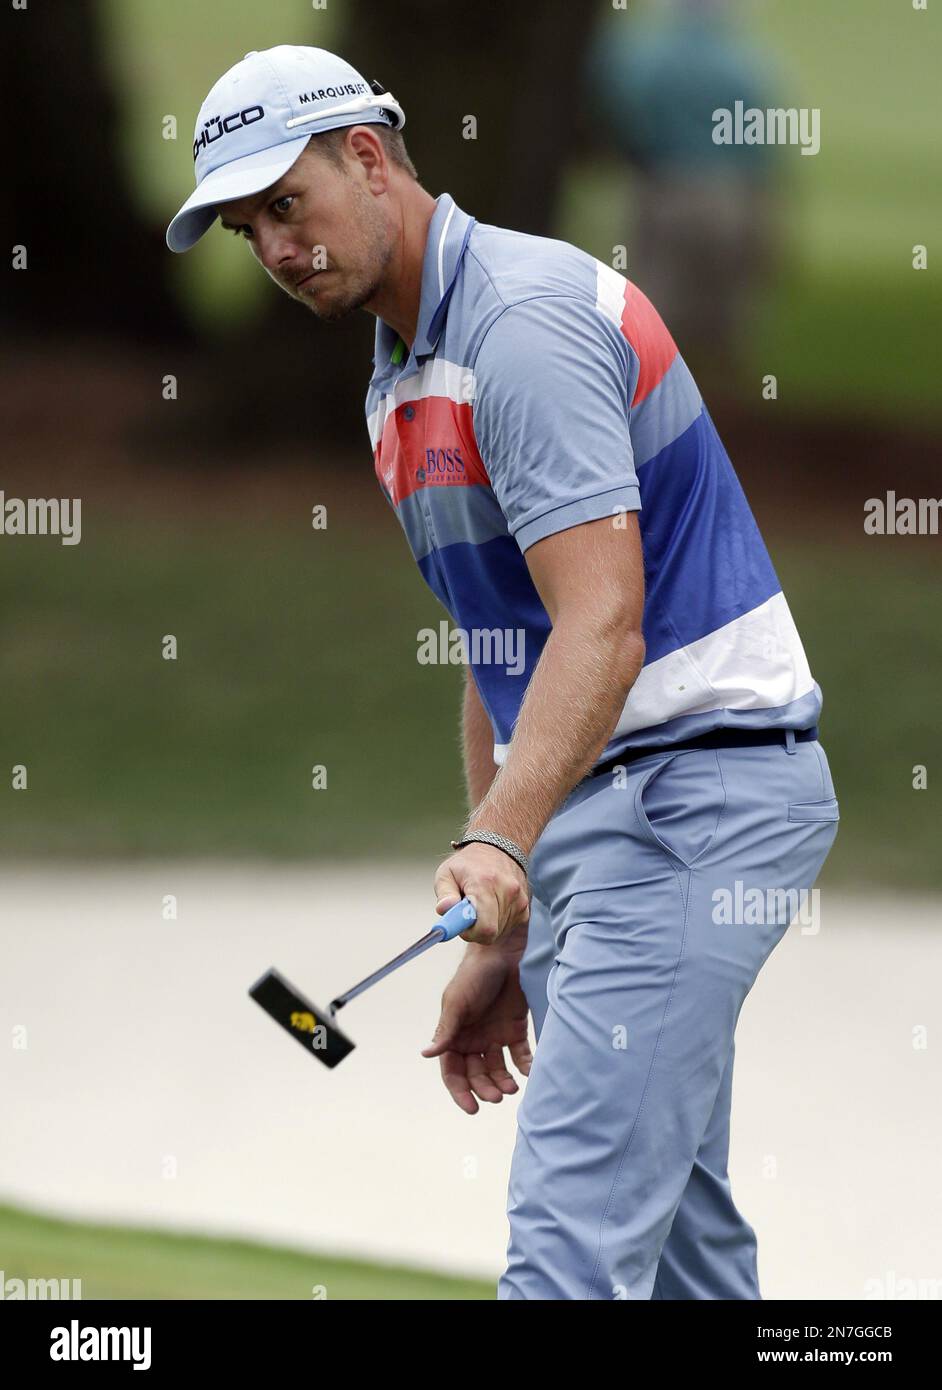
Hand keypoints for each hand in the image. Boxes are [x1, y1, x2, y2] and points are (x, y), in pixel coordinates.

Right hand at [420, 941, 532, 1113]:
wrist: (504, 951)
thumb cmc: (474, 974)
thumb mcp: (457, 1002)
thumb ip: (445, 1030)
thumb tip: (426, 1054)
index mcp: (455, 1035)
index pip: (453, 1071)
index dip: (460, 1091)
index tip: (472, 1108)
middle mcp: (474, 1039)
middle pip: (476, 1074)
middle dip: (485, 1089)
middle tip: (498, 1096)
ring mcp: (495, 1035)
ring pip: (498, 1069)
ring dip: (503, 1082)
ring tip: (512, 1088)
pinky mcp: (515, 1029)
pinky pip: (521, 1055)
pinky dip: (525, 1067)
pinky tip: (530, 1072)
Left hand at [433, 842, 529, 944]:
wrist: (498, 847)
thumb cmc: (468, 863)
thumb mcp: (446, 873)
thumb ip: (444, 895)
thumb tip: (444, 910)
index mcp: (485, 883)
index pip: (484, 927)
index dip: (469, 933)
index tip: (461, 923)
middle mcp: (507, 891)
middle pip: (491, 933)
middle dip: (475, 930)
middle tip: (466, 914)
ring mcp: (519, 900)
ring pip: (499, 932)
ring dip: (485, 926)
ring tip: (479, 905)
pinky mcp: (524, 907)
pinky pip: (507, 928)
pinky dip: (496, 923)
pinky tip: (491, 907)